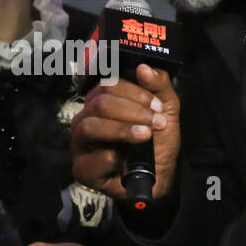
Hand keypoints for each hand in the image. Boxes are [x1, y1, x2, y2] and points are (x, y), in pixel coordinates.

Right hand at [71, 64, 179, 201]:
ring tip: (145, 136)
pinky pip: (91, 158)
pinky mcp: (81, 169)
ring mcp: (80, 144)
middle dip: (133, 112)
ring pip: (90, 127)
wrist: (160, 176)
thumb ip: (159, 86)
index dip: (135, 93)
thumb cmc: (157, 140)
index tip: (158, 107)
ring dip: (122, 130)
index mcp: (101, 101)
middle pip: (100, 104)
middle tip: (156, 124)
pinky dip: (112, 158)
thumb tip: (144, 68)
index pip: (109, 85)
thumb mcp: (165, 110)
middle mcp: (85, 118)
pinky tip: (126, 160)